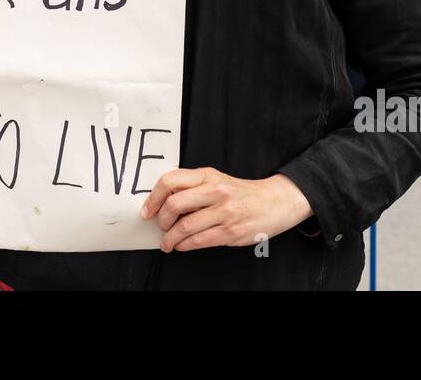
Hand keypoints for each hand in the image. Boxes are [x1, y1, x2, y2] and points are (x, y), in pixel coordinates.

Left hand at [140, 167, 312, 251]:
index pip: (170, 180)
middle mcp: (215, 191)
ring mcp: (223, 212)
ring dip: (170, 238)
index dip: (153, 197)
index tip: (147, 210)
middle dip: (161, 220)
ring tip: (168, 242)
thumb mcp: (216, 180)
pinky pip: (198, 241)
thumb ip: (193, 187)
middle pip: (174, 204)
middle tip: (160, 226)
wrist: (273, 202)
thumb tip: (163, 201)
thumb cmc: (240, 192)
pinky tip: (182, 245)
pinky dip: (185, 245)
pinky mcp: (230, 231)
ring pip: (185, 226)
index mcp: (207, 175)